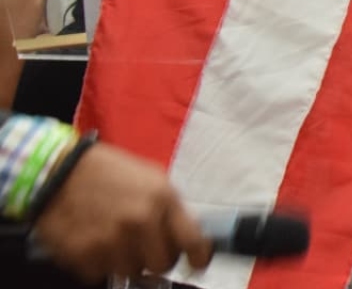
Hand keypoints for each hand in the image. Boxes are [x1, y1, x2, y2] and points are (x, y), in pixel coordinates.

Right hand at [32, 142, 212, 282]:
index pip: (192, 241)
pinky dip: (98, 263)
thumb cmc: (105, 172)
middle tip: (146, 246)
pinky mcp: (84, 255)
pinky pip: (100, 273)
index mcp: (161, 198)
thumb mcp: (151, 179)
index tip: (197, 262)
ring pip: (132, 272)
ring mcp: (111, 240)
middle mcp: (139, 220)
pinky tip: (94, 241)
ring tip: (115, 238)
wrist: (57, 172)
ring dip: (126, 260)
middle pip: (163, 264)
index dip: (199, 257)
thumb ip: (170, 208)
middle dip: (157, 258)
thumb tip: (186, 235)